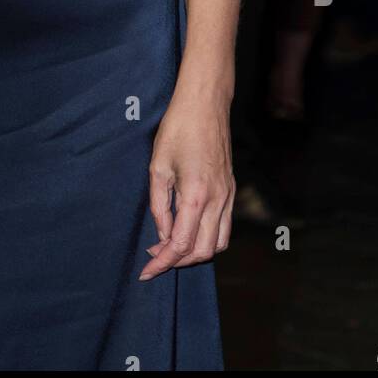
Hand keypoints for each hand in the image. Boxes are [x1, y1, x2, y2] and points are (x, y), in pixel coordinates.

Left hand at [139, 92, 234, 279]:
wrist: (205, 105)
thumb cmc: (178, 130)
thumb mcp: (158, 167)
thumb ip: (159, 206)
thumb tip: (161, 235)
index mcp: (196, 195)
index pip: (181, 244)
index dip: (162, 263)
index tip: (146, 272)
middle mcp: (217, 201)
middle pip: (202, 251)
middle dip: (178, 262)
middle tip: (155, 259)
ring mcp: (228, 196)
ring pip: (218, 244)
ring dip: (195, 253)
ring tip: (171, 248)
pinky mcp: (231, 191)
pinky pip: (224, 227)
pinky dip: (208, 239)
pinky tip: (188, 232)